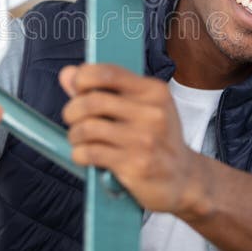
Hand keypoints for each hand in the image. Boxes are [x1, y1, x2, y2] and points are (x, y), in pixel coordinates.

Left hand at [60, 64, 203, 214]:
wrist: (184, 178)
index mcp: (153, 92)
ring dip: (74, 134)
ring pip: (88, 128)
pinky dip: (79, 154)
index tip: (76, 86)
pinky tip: (83, 155)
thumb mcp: (140, 108)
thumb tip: (67, 73)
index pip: (109, 73)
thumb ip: (103, 89)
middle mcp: (152, 113)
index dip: (83, 76)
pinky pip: (91, 153)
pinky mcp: (136, 165)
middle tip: (71, 118)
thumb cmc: (157, 139)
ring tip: (78, 139)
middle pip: (93, 101)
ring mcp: (145, 140)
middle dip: (72, 110)